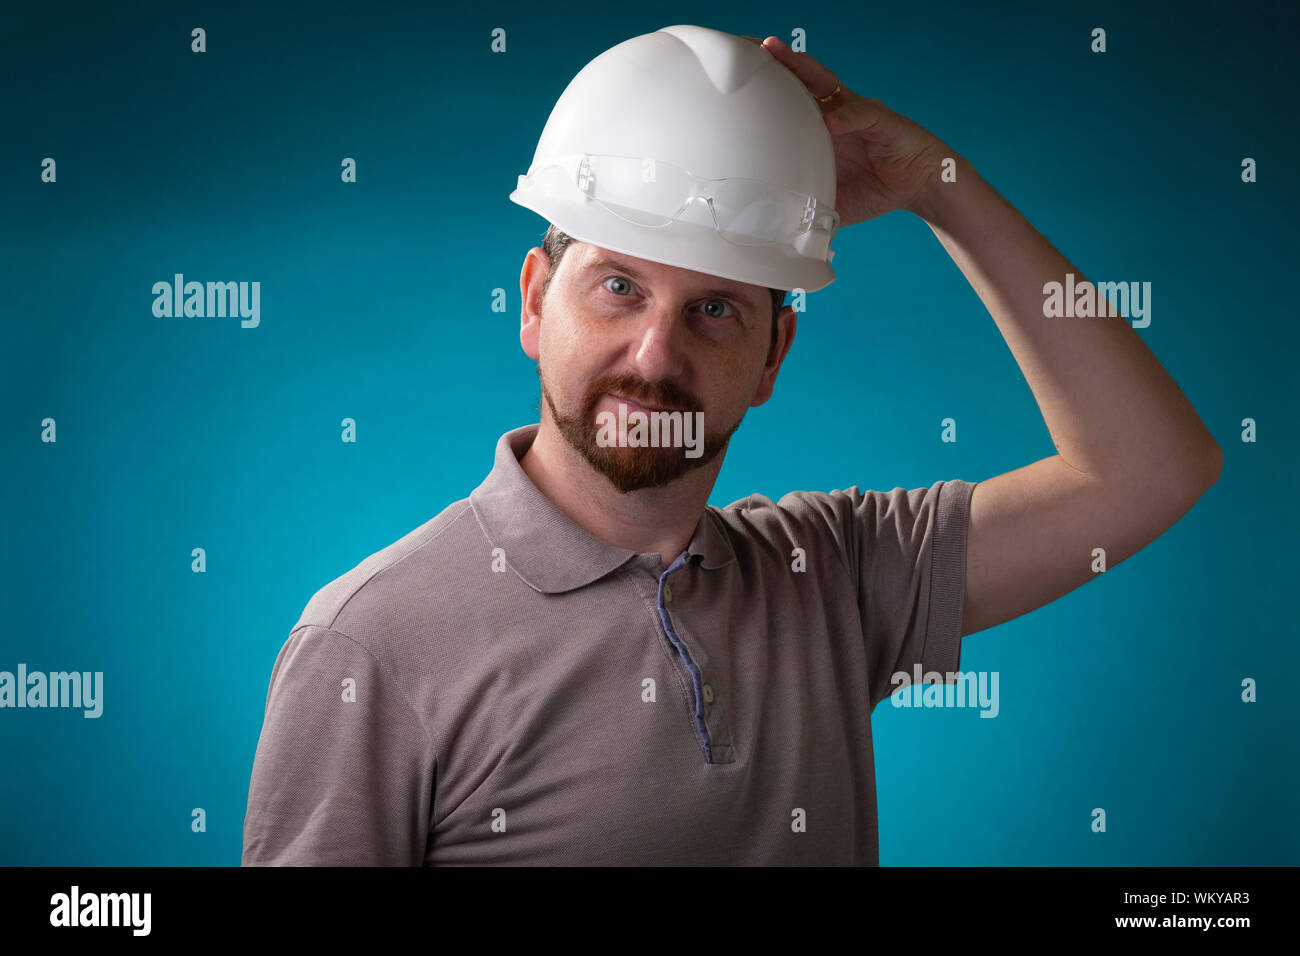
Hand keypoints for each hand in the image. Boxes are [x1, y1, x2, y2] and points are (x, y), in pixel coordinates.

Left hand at [752, 35, 949, 226]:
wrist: (919, 186)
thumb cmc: (876, 188)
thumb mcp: (833, 201)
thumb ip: (807, 205)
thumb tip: (775, 226)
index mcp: (820, 130)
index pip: (788, 103)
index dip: (765, 90)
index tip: (737, 78)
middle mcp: (835, 113)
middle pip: (801, 81)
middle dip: (776, 63)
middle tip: (749, 48)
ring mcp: (857, 112)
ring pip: (826, 83)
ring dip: (802, 68)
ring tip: (779, 55)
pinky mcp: (881, 121)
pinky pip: (861, 115)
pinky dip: (847, 118)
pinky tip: (832, 122)